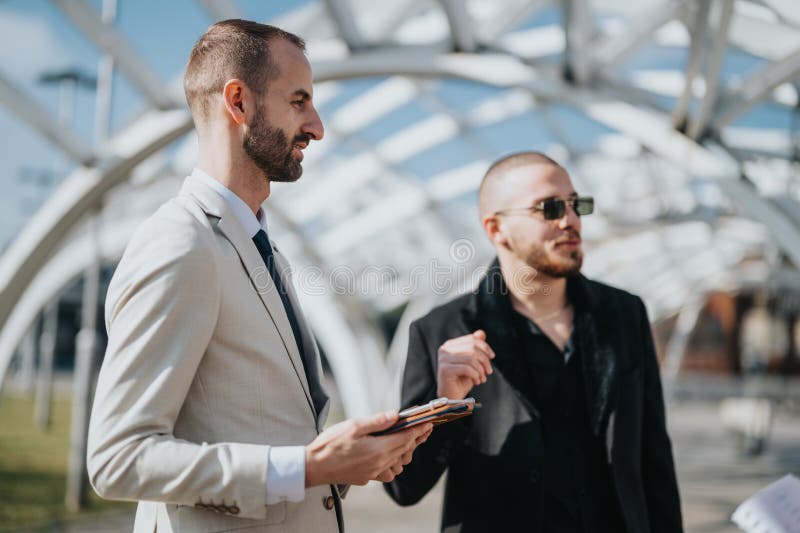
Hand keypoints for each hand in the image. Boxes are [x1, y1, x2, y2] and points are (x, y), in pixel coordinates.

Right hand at [305, 411, 432, 486]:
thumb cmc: (330, 445)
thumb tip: (395, 415)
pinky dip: (392, 464)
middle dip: (416, 438)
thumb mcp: (353, 426)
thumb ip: (377, 421)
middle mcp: (379, 463)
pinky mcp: (366, 477)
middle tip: (424, 427)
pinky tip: (389, 456)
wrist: (314, 467)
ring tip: (408, 440)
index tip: (428, 422)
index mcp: (378, 449)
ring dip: (405, 451)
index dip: (418, 429)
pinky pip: (387, 472)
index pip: (406, 438)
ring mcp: (373, 472)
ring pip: (398, 462)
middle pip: (404, 449)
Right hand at [437, 330, 494, 399]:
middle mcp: (445, 349)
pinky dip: (476, 375)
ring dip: (481, 370)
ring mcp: (443, 359)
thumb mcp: (473, 362)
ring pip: (471, 358)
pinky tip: (477, 382)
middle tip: (489, 372)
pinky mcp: (445, 370)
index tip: (492, 357)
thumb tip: (481, 333)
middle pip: (472, 347)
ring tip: (483, 379)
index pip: (472, 339)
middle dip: (484, 360)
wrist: (452, 398)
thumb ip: (475, 347)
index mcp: (450, 345)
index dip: (485, 347)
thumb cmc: (462, 379)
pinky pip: (467, 369)